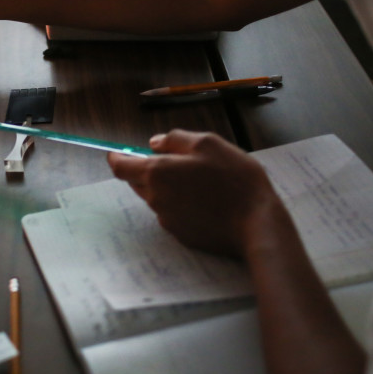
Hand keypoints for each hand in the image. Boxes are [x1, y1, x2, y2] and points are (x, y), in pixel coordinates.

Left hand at [107, 129, 286, 258]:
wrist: (256, 223)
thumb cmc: (234, 178)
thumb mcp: (209, 144)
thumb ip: (176, 139)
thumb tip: (154, 143)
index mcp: (157, 172)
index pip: (121, 167)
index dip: (117, 158)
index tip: (117, 153)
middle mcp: (155, 197)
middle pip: (137, 182)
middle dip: (147, 170)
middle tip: (175, 163)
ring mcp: (166, 219)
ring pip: (155, 197)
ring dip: (166, 187)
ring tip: (198, 181)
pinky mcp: (179, 234)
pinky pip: (171, 213)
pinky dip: (179, 204)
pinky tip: (204, 201)